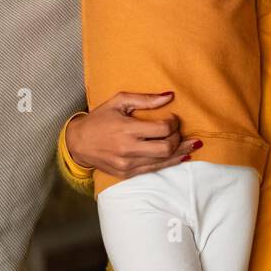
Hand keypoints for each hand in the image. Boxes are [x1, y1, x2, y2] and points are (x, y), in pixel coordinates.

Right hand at [67, 91, 197, 178]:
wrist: (78, 143)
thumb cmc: (99, 119)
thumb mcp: (119, 102)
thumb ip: (145, 99)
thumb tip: (169, 96)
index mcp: (126, 129)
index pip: (162, 129)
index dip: (173, 123)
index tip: (173, 118)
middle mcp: (128, 149)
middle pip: (166, 148)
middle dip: (179, 139)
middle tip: (181, 131)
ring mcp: (128, 164)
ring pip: (163, 161)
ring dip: (181, 152)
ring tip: (193, 145)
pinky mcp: (127, 174)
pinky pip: (154, 169)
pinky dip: (171, 163)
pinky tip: (182, 156)